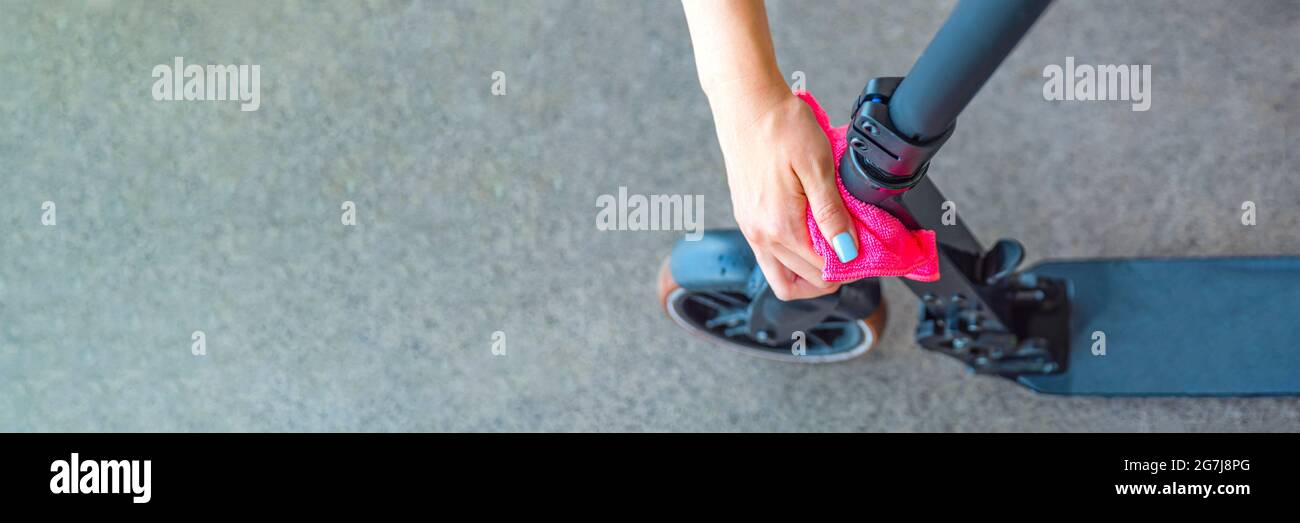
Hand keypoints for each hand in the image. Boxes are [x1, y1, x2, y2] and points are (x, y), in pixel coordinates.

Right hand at [707, 80, 859, 300]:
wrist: (747, 103)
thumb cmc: (782, 127)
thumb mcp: (818, 167)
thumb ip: (831, 214)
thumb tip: (846, 252)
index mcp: (780, 226)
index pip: (821, 271)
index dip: (850, 268)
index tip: (868, 253)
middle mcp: (760, 235)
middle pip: (801, 282)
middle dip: (832, 275)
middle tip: (855, 254)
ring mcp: (749, 228)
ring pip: (780, 277)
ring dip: (809, 274)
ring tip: (833, 252)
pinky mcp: (745, 218)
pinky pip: (769, 257)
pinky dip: (792, 257)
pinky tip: (811, 235)